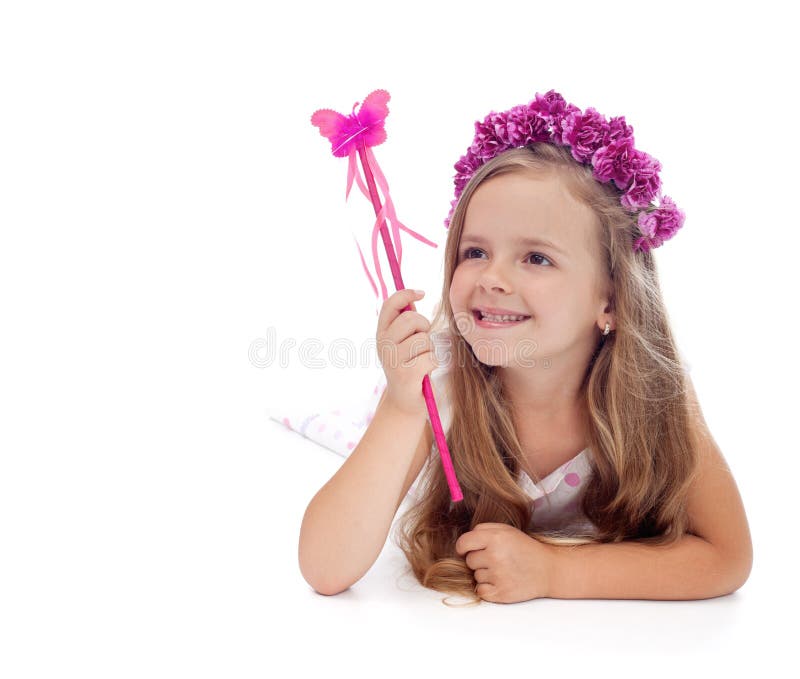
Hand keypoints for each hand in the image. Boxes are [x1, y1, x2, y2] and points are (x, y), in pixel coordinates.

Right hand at [376, 288, 438, 417]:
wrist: (406, 402)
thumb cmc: (410, 367)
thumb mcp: (405, 342)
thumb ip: (407, 322)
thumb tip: (415, 296)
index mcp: (382, 333)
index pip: (390, 305)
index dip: (406, 294)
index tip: (422, 293)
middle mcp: (383, 344)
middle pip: (412, 319)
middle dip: (425, 327)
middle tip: (423, 342)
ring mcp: (392, 360)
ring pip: (423, 339)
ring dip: (429, 350)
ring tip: (421, 361)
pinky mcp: (405, 374)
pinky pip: (430, 357)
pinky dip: (433, 364)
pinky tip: (424, 372)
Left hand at [455, 522, 556, 603]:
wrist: (548, 570)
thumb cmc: (524, 548)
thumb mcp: (506, 530)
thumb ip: (482, 530)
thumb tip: (463, 542)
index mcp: (495, 538)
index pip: (463, 543)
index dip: (462, 547)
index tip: (466, 550)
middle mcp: (495, 556)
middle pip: (469, 561)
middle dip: (479, 560)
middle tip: (497, 559)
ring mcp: (498, 576)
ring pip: (475, 576)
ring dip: (485, 574)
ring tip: (503, 569)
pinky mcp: (501, 593)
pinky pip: (480, 591)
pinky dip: (487, 588)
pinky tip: (501, 581)